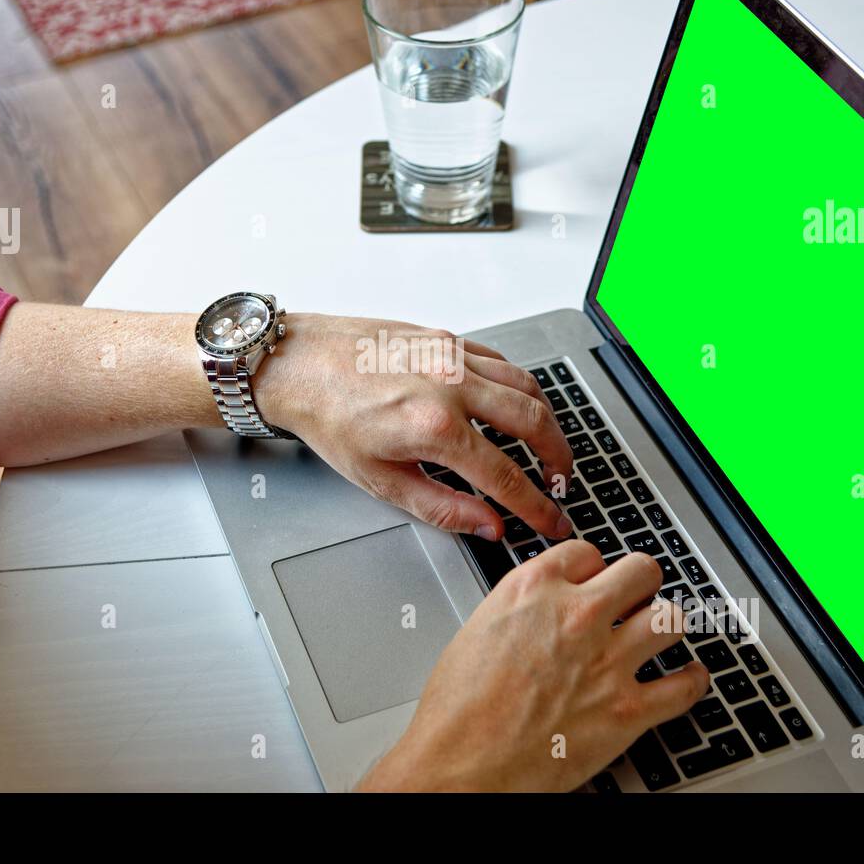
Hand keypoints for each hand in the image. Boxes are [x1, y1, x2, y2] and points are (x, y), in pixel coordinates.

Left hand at [254, 313, 573, 540]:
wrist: (299, 364)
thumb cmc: (329, 417)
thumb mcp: (381, 481)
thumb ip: (442, 508)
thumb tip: (487, 525)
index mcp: (436, 427)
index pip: (507, 477)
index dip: (538, 506)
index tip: (553, 520)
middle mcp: (452, 385)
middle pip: (535, 423)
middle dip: (560, 459)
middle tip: (563, 482)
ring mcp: (453, 355)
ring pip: (528, 385)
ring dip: (548, 420)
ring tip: (550, 447)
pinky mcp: (447, 337)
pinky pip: (503, 361)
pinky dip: (522, 386)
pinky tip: (519, 404)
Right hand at [357, 544, 709, 791]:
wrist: (460, 765)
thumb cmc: (458, 710)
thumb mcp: (479, 629)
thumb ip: (521, 610)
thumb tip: (541, 610)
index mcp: (533, 591)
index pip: (586, 552)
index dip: (592, 568)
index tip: (594, 580)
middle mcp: (576, 617)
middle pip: (640, 571)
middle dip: (640, 583)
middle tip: (637, 597)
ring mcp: (608, 662)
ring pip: (670, 619)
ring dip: (666, 625)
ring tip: (661, 632)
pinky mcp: (628, 710)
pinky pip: (685, 686)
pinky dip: (693, 681)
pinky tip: (689, 677)